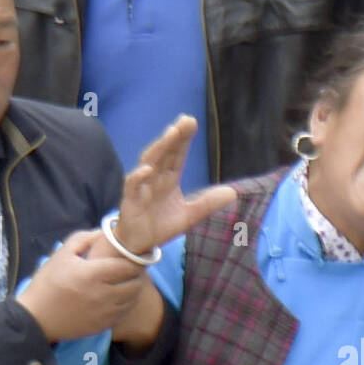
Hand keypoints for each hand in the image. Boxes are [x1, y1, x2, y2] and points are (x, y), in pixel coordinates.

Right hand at [16, 230, 144, 342]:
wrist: (36, 318)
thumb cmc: (47, 283)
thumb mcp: (61, 254)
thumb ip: (84, 239)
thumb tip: (105, 232)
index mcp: (92, 274)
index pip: (128, 265)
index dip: (135, 259)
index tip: (134, 255)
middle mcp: (103, 294)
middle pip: (135, 283)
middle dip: (137, 274)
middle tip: (132, 268)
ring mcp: (105, 312)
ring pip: (133, 299)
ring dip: (133, 289)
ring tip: (126, 281)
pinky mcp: (104, 325)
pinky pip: (125, 312)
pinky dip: (126, 303)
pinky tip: (118, 296)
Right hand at [109, 116, 235, 254]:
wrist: (139, 244)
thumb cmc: (161, 225)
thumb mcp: (190, 216)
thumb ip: (208, 203)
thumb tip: (233, 192)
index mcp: (168, 179)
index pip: (177, 155)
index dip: (184, 139)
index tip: (192, 122)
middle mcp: (154, 178)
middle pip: (165, 153)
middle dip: (174, 137)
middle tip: (186, 120)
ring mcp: (141, 187)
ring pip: (149, 162)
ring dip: (160, 147)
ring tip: (171, 134)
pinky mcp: (130, 200)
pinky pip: (132, 185)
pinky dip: (139, 176)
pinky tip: (148, 169)